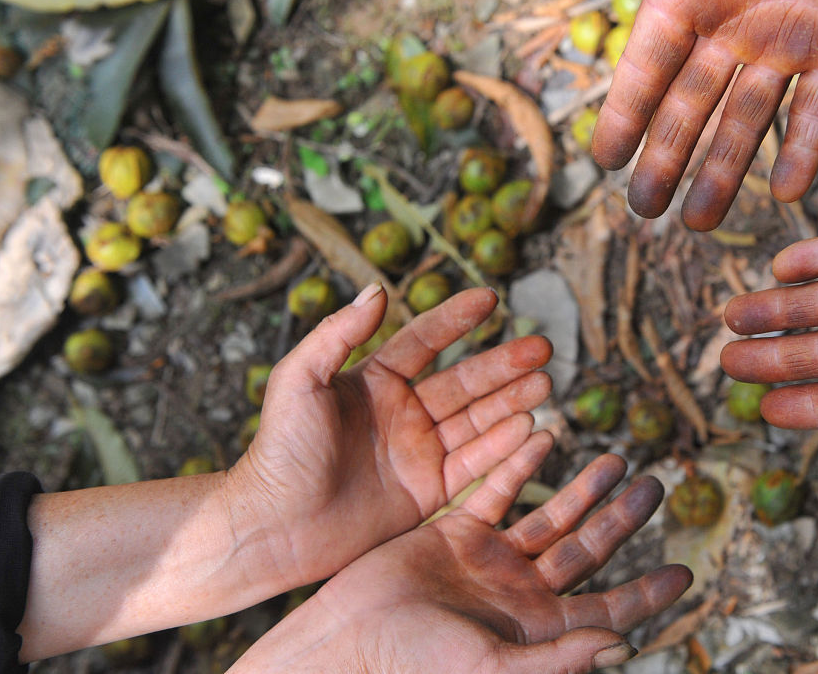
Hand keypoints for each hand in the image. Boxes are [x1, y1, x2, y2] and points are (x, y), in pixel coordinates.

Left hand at [227, 285, 553, 588]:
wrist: (271, 528)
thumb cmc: (277, 452)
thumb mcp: (298, 381)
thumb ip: (336, 333)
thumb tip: (378, 288)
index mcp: (374, 383)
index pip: (424, 341)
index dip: (457, 319)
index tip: (490, 298)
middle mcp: (402, 414)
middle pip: (464, 382)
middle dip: (504, 365)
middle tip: (542, 347)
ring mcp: (418, 454)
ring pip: (478, 422)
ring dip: (512, 403)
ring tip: (546, 384)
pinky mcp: (428, 493)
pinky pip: (476, 466)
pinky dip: (504, 449)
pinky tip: (531, 429)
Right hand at [231, 435, 692, 673]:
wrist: (343, 643)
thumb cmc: (416, 667)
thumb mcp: (491, 669)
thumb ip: (556, 660)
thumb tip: (620, 647)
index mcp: (536, 632)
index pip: (608, 611)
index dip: (647, 594)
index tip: (685, 573)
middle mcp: (519, 595)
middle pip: (586, 550)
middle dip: (621, 518)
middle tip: (655, 483)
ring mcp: (487, 561)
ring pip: (548, 515)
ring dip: (580, 487)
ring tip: (615, 458)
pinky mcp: (453, 533)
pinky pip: (495, 492)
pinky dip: (517, 465)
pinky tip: (544, 437)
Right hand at [552, 0, 817, 229]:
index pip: (647, 65)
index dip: (626, 112)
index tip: (605, 161)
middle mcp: (731, 26)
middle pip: (691, 106)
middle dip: (668, 158)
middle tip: (646, 211)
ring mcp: (787, 41)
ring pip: (749, 120)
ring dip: (726, 170)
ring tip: (700, 222)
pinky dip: (805, 149)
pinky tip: (788, 193)